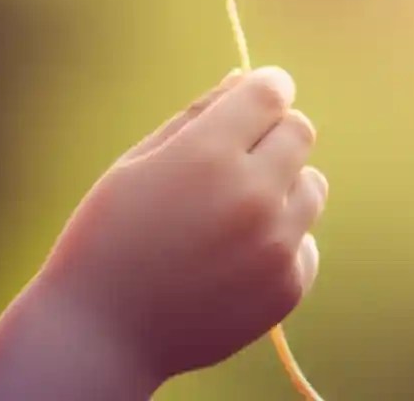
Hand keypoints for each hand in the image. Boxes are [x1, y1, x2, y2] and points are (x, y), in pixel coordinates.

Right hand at [34, 67, 327, 386]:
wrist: (100, 334)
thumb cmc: (108, 236)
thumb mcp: (138, 162)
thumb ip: (197, 115)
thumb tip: (245, 78)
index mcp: (208, 155)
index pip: (272, 92)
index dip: (265, 88)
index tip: (255, 98)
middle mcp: (252, 196)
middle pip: (301, 132)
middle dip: (273, 134)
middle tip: (235, 158)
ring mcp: (275, 246)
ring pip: (313, 184)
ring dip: (283, 186)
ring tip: (231, 212)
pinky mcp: (287, 286)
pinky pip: (305, 239)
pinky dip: (280, 241)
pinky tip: (234, 257)